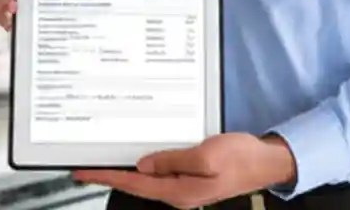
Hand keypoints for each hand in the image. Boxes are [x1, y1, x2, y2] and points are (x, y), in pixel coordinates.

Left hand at [72, 133, 296, 208]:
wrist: (266, 162)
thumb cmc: (240, 158)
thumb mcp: (205, 156)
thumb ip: (172, 161)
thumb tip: (143, 165)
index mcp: (179, 192)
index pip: (133, 184)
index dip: (106, 177)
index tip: (83, 173)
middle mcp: (178, 193)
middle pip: (136, 185)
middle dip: (111, 176)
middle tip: (85, 168)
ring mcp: (185, 187)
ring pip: (147, 180)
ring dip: (126, 172)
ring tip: (104, 164)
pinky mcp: (192, 178)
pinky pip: (161, 173)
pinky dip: (144, 166)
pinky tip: (139, 159)